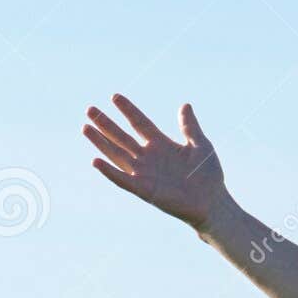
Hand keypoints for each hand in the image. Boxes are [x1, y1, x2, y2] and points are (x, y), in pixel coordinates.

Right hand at [83, 94, 227, 229]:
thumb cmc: (208, 174)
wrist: (211, 201)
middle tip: (90, 109)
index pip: (140, 123)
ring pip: (117, 154)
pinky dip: (109, 171)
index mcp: (161, 144)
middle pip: (122, 137)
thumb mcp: (200, 144)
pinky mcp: (144, 190)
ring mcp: (144, 173)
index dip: (128, 110)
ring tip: (86, 127)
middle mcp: (148, 157)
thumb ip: (189, 126)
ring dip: (101, 142)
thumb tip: (185, 104)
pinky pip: (122, 180)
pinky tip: (95, 160)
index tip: (115, 96)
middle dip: (106, 123)